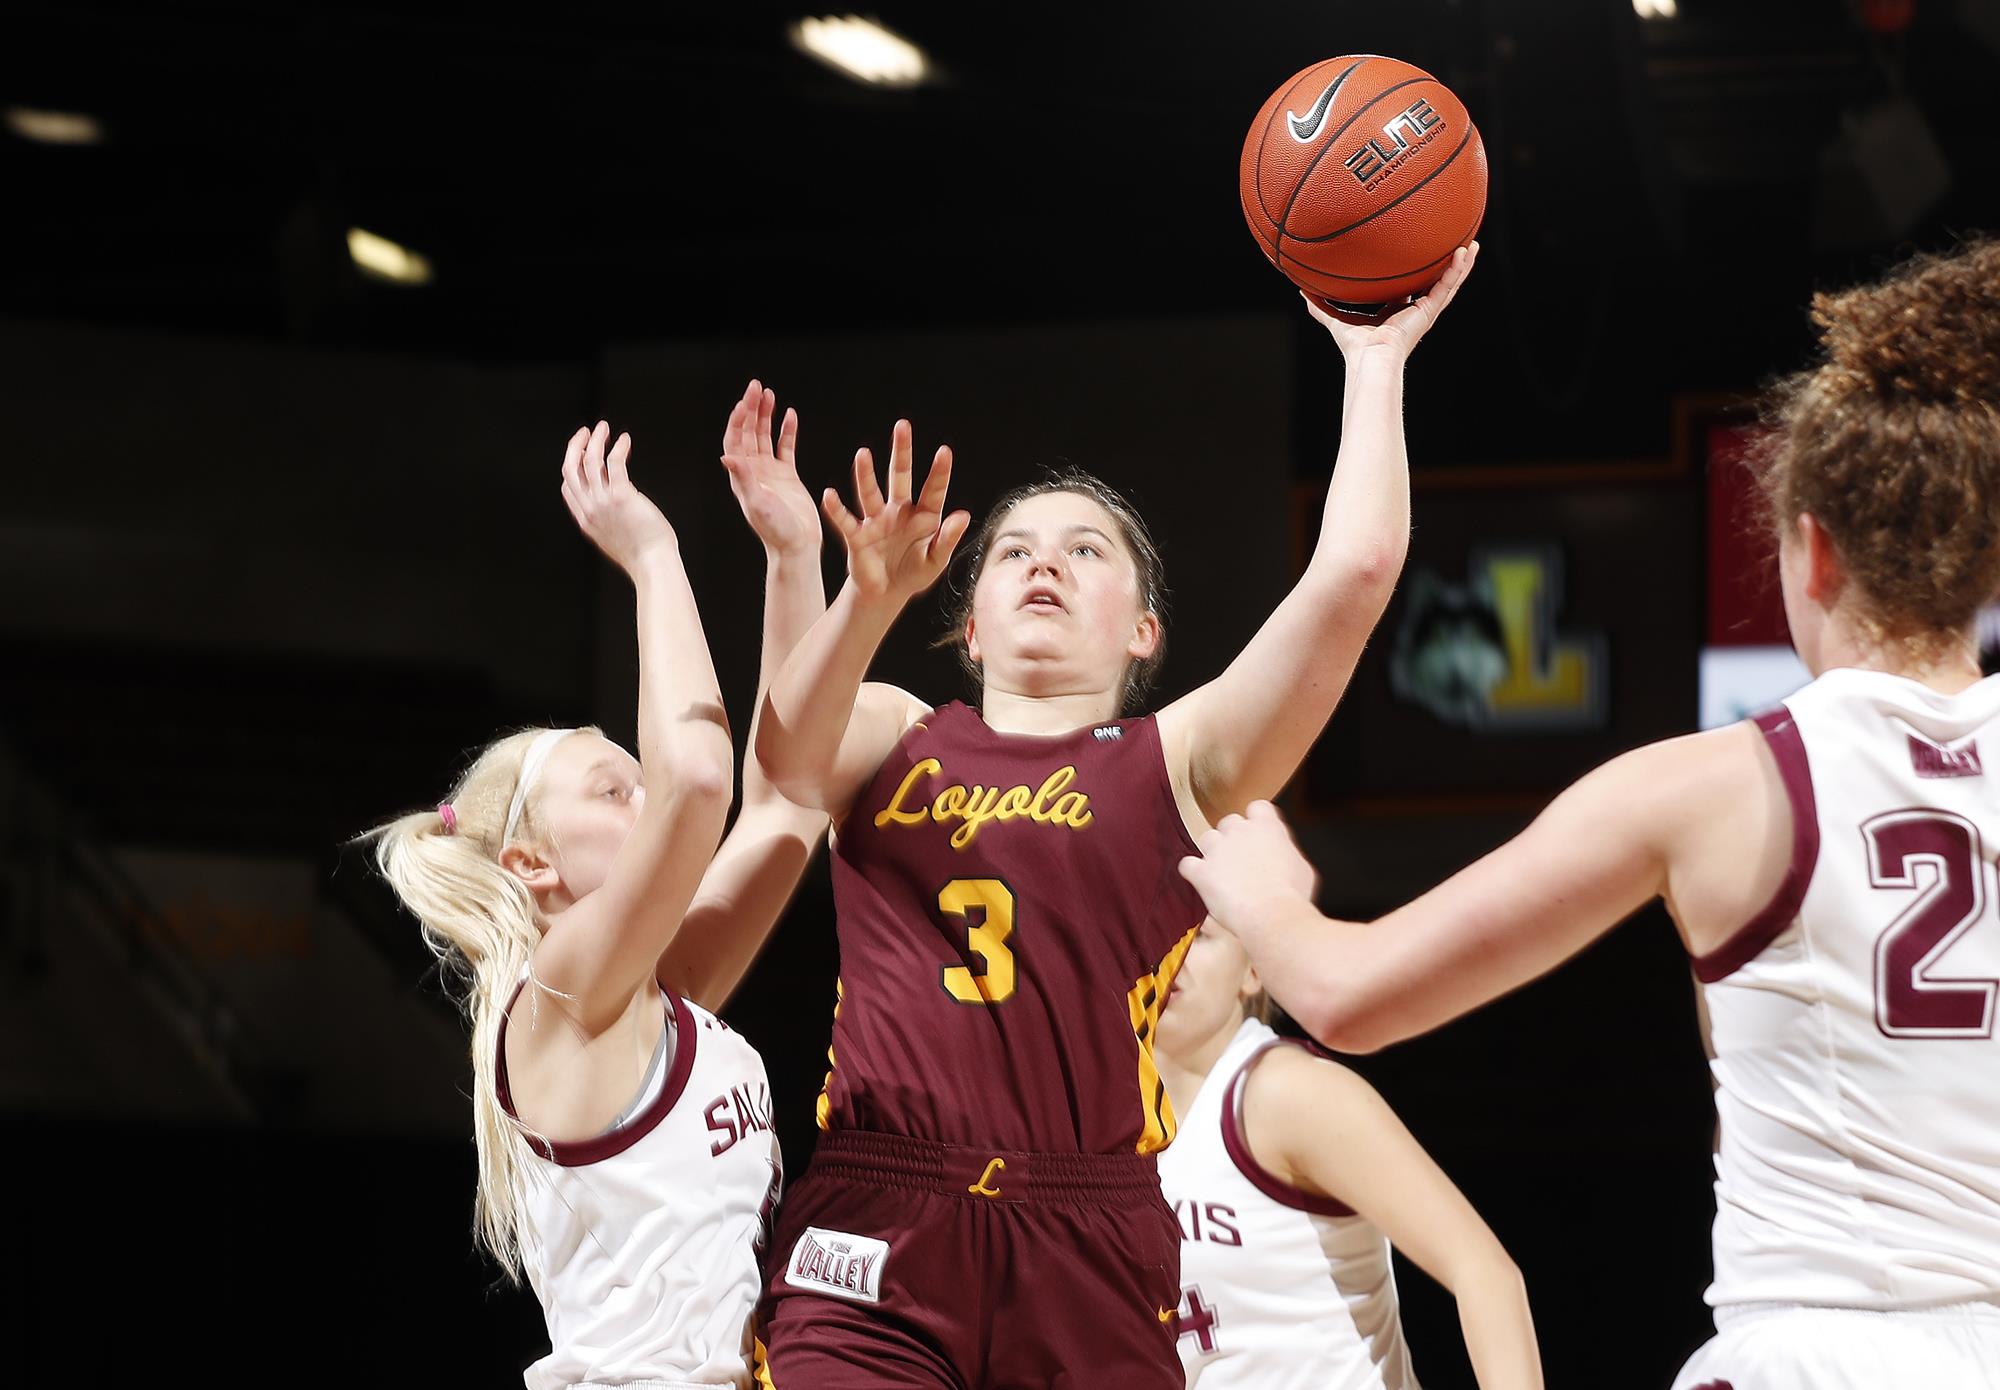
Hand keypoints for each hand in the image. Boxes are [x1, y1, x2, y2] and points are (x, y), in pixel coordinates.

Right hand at [560, 419, 676, 575]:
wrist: (652, 564)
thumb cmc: (643, 554)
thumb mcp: (614, 538)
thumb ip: (608, 520)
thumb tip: (615, 505)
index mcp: (586, 520)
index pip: (568, 488)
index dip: (572, 467)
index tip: (582, 453)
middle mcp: (590, 509)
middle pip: (570, 470)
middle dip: (575, 446)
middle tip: (585, 432)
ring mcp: (603, 502)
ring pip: (589, 461)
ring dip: (594, 440)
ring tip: (604, 428)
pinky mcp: (621, 495)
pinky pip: (614, 463)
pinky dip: (618, 447)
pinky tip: (625, 440)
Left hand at [720, 378, 819, 558]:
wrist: (797, 546)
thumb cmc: (776, 530)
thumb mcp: (757, 503)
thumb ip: (744, 479)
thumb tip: (727, 457)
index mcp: (742, 477)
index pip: (734, 442)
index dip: (737, 421)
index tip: (744, 403)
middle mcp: (753, 471)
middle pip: (748, 433)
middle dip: (751, 409)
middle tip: (756, 387)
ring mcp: (770, 472)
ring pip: (765, 437)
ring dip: (766, 416)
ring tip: (770, 395)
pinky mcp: (788, 476)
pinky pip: (786, 447)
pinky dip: (787, 431)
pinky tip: (790, 415)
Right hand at [822, 419, 970, 605]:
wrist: (886, 594)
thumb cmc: (913, 573)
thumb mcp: (936, 560)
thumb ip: (948, 538)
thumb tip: (963, 514)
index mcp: (923, 516)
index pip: (933, 490)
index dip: (939, 472)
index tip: (944, 451)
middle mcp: (899, 511)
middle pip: (900, 476)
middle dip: (901, 452)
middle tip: (902, 426)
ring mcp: (877, 521)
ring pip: (870, 492)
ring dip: (866, 474)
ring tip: (863, 454)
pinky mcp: (858, 536)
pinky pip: (846, 520)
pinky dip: (837, 509)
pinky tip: (829, 495)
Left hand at [1178, 801, 1318, 938]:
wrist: (1271, 914)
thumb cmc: (1291, 895)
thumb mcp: (1302, 867)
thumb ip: (1286, 852)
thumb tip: (1283, 855)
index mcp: (1267, 827)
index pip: (1257, 808)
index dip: (1256, 821)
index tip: (1258, 835)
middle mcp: (1240, 831)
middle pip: (1230, 822)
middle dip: (1232, 838)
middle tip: (1241, 860)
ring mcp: (1218, 849)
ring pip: (1207, 839)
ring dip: (1212, 853)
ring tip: (1222, 873)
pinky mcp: (1201, 871)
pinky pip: (1188, 865)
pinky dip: (1193, 872)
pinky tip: (1201, 882)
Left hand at [1305, 240, 1477, 359]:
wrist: (1370, 359)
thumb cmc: (1354, 347)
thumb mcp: (1335, 319)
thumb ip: (1319, 305)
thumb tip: (1301, 290)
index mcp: (1396, 313)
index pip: (1409, 290)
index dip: (1414, 276)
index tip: (1418, 259)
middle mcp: (1414, 311)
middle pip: (1432, 283)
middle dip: (1443, 267)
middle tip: (1453, 248)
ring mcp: (1425, 311)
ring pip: (1448, 283)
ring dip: (1461, 265)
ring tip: (1472, 245)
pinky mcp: (1430, 311)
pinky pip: (1448, 285)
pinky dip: (1459, 269)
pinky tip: (1466, 251)